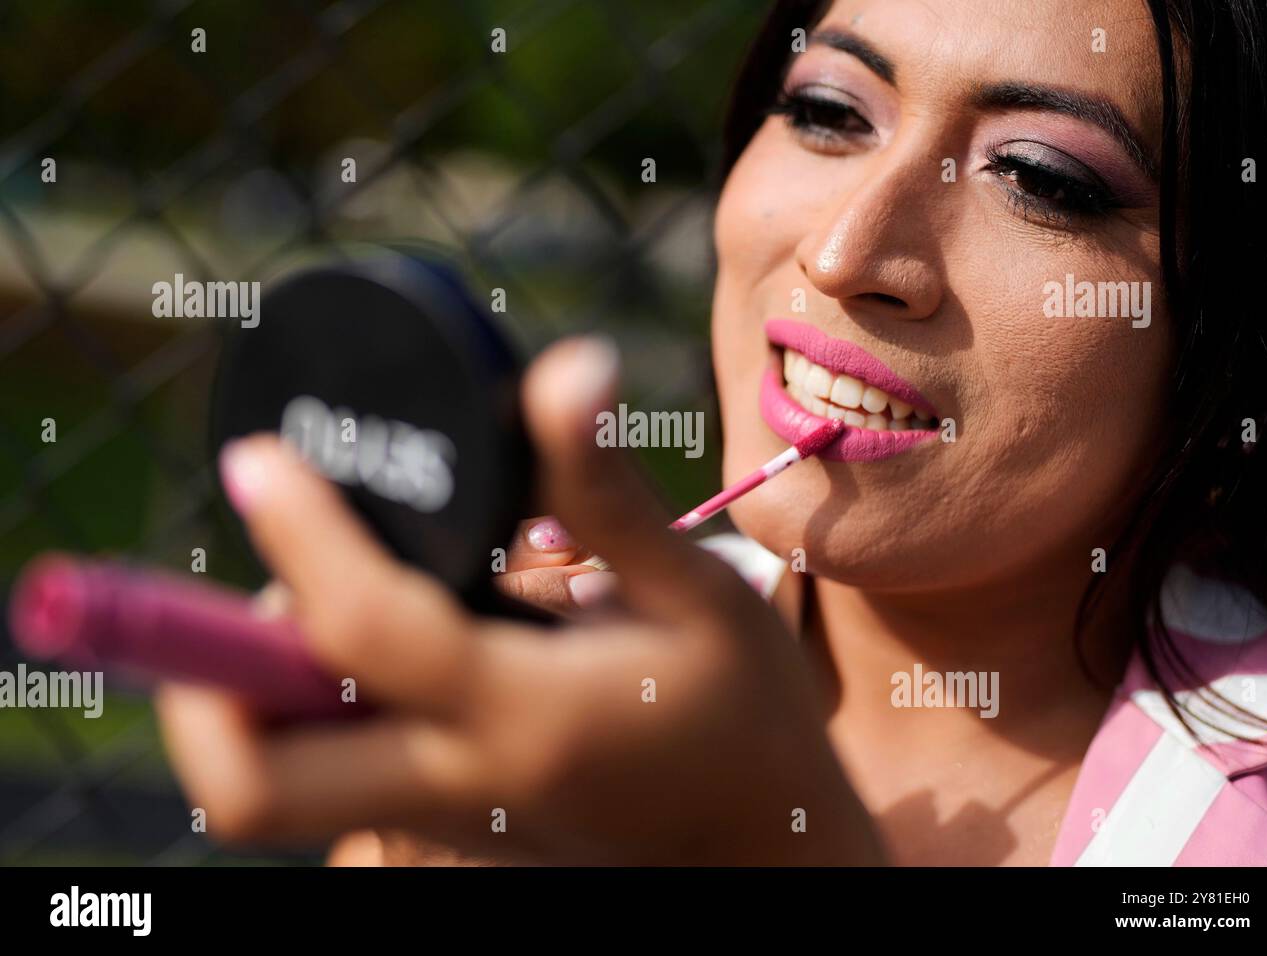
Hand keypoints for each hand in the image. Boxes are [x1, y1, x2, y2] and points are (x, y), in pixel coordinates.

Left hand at [156, 338, 882, 864]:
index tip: (261, 460)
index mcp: (523, 713)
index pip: (363, 631)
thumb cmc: (745, 716)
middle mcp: (460, 783)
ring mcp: (444, 824)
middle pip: (252, 777)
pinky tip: (368, 647)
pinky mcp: (446, 834)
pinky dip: (301, 717)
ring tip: (308, 603)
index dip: (297, 534)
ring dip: (244, 699)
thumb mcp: (694, 594)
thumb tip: (564, 366)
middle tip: (256, 586)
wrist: (762, 850)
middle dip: (205, 682)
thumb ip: (607, 491)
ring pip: (271, 791)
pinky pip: (326, 784)